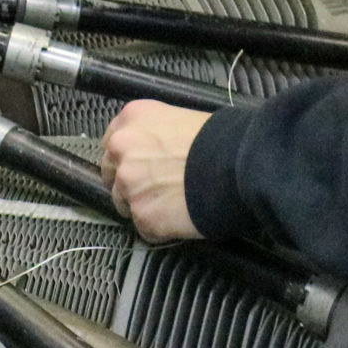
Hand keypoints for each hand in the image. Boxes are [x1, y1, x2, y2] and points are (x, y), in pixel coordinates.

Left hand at [100, 101, 209, 240]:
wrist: (236, 165)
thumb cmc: (218, 140)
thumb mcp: (179, 119)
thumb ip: (154, 134)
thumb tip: (152, 153)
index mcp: (130, 120)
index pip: (112, 144)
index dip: (126, 158)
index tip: (141, 167)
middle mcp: (120, 149)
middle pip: (111, 173)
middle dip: (129, 183)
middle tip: (156, 189)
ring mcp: (128, 184)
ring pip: (124, 203)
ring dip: (143, 206)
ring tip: (172, 205)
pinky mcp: (142, 215)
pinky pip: (145, 228)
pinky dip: (160, 228)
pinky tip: (180, 218)